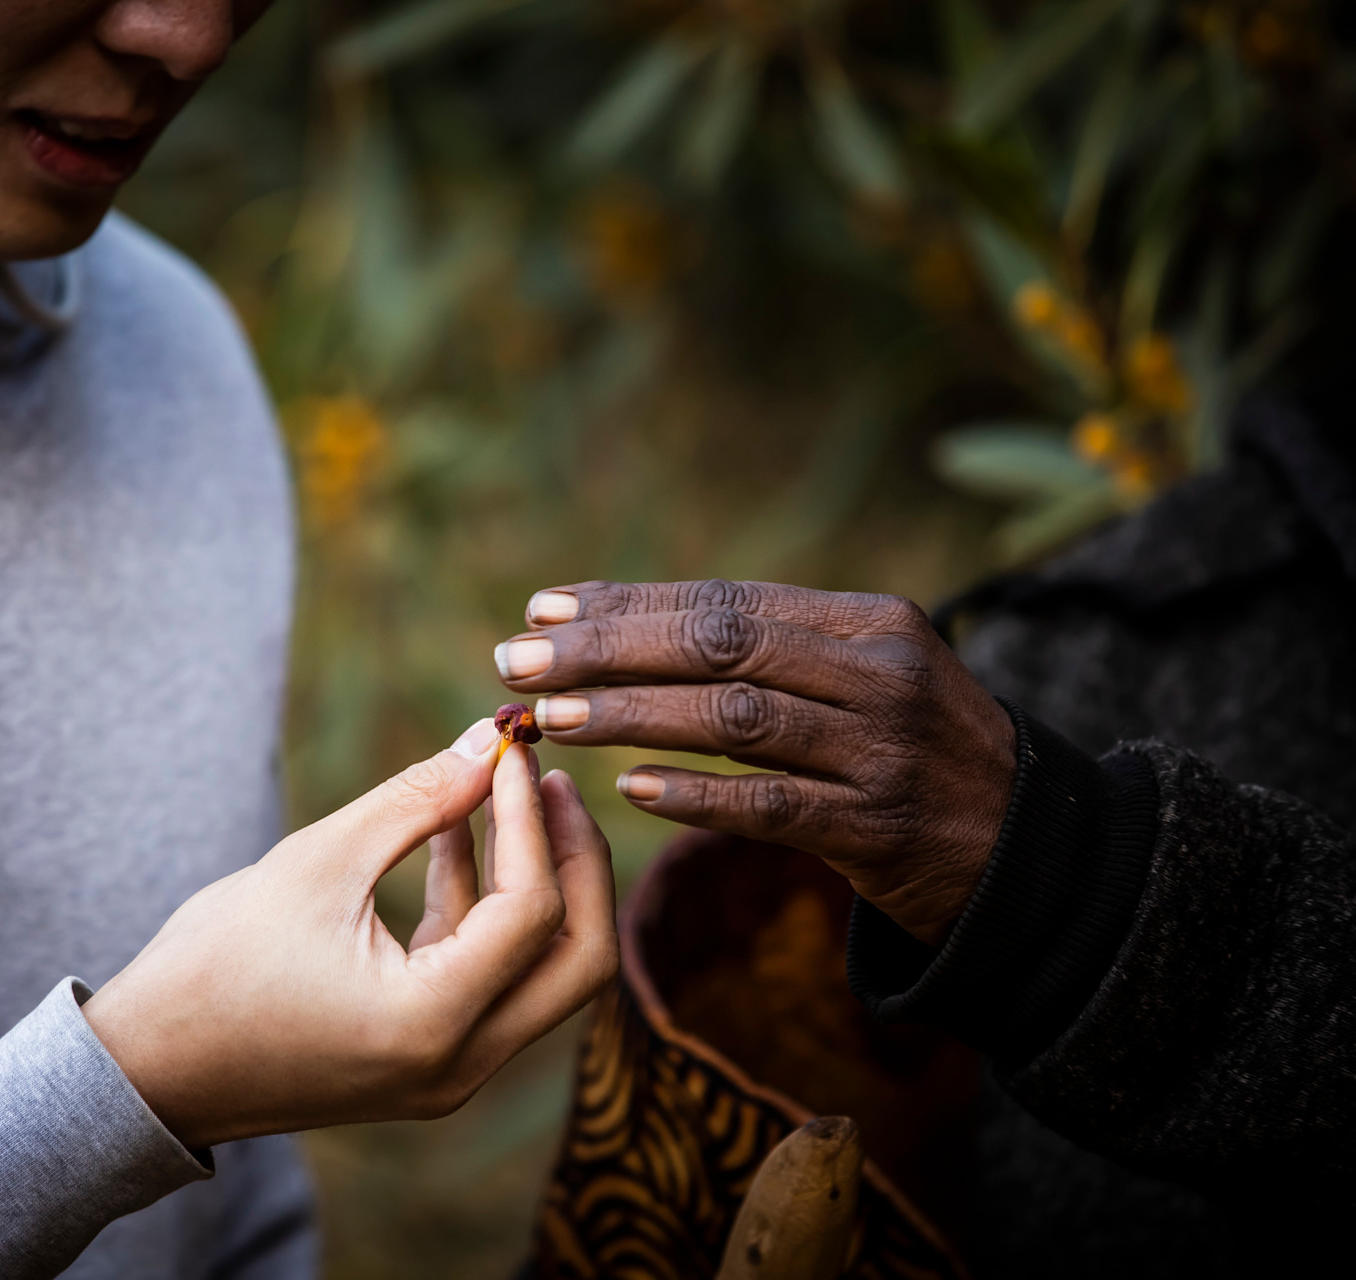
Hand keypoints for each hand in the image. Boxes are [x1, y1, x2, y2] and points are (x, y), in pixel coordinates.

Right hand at [81, 720, 617, 1149]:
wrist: (148, 1066)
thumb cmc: (217, 964)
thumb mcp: (318, 862)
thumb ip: (415, 799)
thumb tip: (491, 740)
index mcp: (433, 1023)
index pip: (532, 910)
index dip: (531, 819)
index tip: (511, 751)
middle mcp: (460, 1065)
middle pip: (578, 961)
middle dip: (578, 862)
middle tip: (552, 782)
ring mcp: (448, 1072)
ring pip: (541, 974)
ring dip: (534, 882)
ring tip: (504, 789)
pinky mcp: (426, 1059)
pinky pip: (488, 980)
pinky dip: (483, 911)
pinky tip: (452, 837)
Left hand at [494, 579, 1014, 944]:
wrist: (1028, 850)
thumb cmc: (909, 750)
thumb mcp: (862, 675)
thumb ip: (767, 649)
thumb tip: (620, 626)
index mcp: (870, 621)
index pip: (725, 600)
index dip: (627, 604)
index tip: (540, 610)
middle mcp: (881, 674)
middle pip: (721, 647)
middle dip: (608, 650)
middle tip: (518, 659)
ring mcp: (882, 753)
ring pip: (735, 721)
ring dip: (631, 716)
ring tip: (550, 716)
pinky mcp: (878, 831)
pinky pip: (771, 808)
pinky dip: (696, 797)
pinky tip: (628, 790)